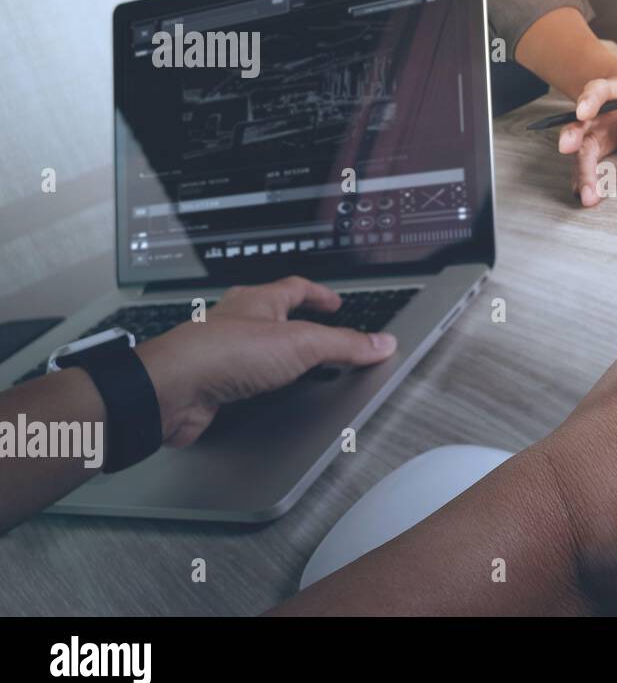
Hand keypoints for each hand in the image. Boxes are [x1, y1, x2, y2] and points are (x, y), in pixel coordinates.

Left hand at [136, 276, 397, 446]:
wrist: (171, 389)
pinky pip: (243, 377)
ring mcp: (222, 351)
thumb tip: (381, 342)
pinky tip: (266, 394)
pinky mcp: (213, 382)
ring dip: (277, 352)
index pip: (295, 288)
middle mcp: (237, 321)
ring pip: (255, 345)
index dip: (319, 295)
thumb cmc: (222, 353)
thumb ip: (344, 344)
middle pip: (273, 313)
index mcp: (258, 301)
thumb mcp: (300, 344)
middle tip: (317, 327)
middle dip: (296, 320)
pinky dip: (260, 382)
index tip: (334, 303)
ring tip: (297, 363)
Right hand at [559, 72, 616, 206]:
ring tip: (586, 194)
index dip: (589, 99)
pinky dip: (586, 181)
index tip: (583, 110)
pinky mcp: (596, 149)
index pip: (598, 90)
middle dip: (571, 135)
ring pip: (581, 150)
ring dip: (581, 171)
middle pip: (579, 122)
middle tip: (567, 147)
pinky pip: (587, 166)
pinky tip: (588, 198)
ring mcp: (594, 132)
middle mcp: (598, 112)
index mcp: (614, 91)